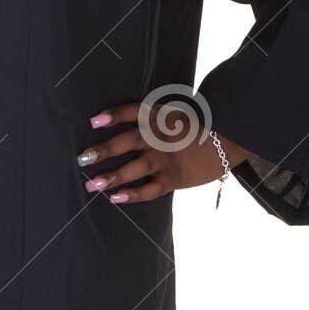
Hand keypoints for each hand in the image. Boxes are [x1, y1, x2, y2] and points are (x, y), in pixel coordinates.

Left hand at [77, 100, 248, 205]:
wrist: (225, 141)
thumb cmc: (194, 126)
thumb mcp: (171, 113)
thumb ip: (149, 116)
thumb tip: (121, 122)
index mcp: (159, 116)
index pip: (133, 111)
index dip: (113, 115)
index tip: (93, 120)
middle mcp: (159, 137)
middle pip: (127, 141)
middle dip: (104, 150)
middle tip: (82, 158)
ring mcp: (165, 159)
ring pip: (134, 169)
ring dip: (111, 176)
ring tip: (91, 184)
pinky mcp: (172, 179)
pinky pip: (149, 189)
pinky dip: (132, 194)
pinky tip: (115, 198)